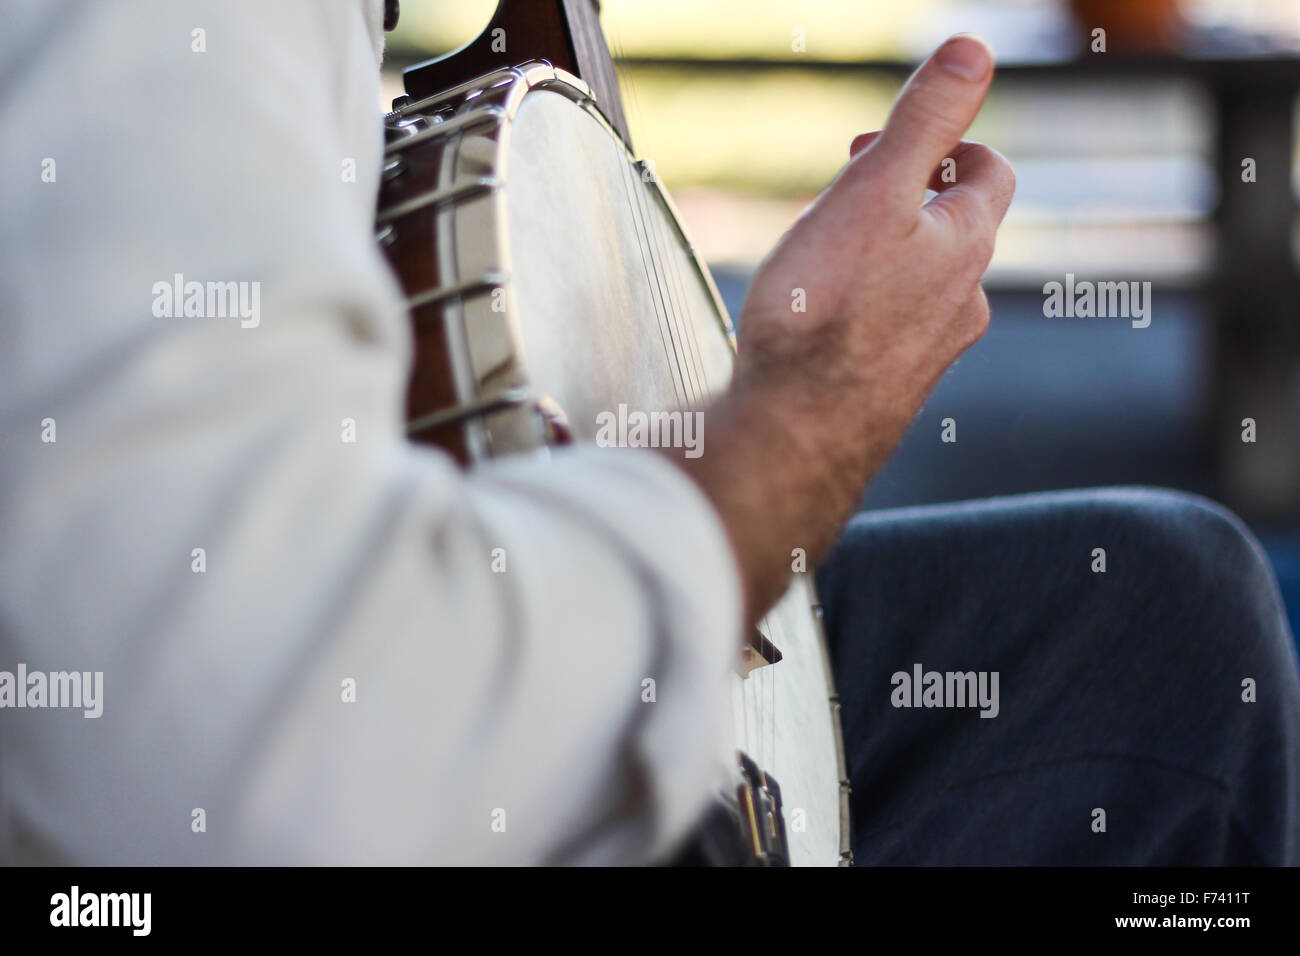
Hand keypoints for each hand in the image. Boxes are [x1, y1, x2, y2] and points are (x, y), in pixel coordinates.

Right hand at [671, 35, 1015, 625]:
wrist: (793, 431)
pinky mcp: (891, 389)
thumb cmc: (824, 317)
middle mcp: (962, 301)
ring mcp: (929, 351)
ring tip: (830, 255)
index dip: (949, 143)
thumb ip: (926, 120)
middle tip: (852, 191)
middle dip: (909, 199)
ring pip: (920, 284)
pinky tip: (822, 319)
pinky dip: (866, 309)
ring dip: (885, 256)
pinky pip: (889, 331)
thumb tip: (972, 52)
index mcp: (965, 243)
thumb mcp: (875, 191)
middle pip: (954, 228)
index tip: (895, 143)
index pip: (988, 171)